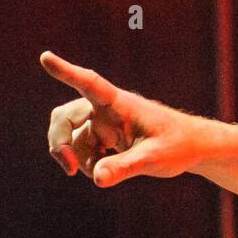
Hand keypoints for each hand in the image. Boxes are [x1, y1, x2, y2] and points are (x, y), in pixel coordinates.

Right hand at [41, 51, 208, 186]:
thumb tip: (97, 179)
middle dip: (60, 142)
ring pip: (72, 138)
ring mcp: (103, 122)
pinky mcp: (104, 136)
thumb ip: (125, 167)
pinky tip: (103, 171)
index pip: (89, 84)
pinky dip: (87, 162)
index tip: (45, 58)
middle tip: (71, 170)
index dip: (67, 72)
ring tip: (100, 174)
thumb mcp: (153, 158)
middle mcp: (105, 109)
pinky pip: (82, 148)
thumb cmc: (177, 145)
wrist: (191, 148)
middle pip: (65, 118)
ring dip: (77, 158)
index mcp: (119, 103)